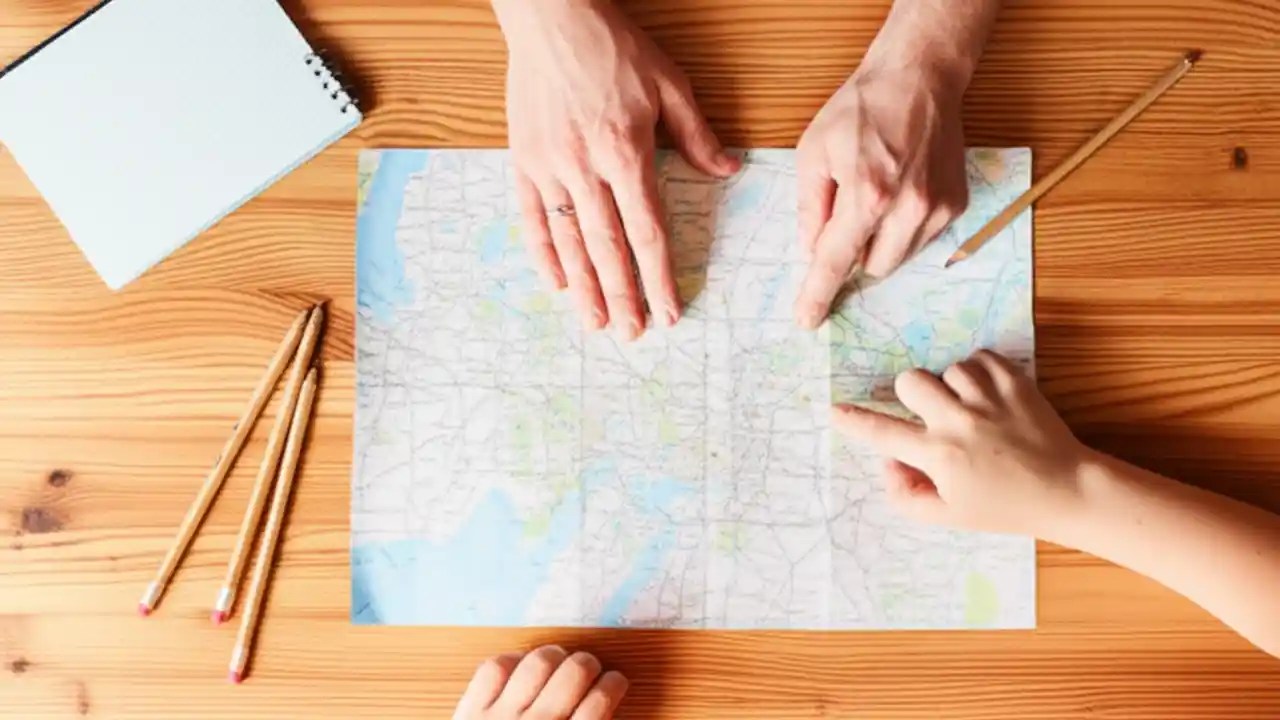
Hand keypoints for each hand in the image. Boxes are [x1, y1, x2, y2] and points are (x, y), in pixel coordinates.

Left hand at [453, 646, 628, 719]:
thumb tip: (602, 714)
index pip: (600, 702)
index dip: (614, 684)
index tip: (615, 681)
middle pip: (574, 673)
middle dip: (588, 664)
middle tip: (589, 668)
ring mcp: (501, 718)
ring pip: (537, 662)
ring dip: (554, 655)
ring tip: (558, 661)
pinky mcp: (470, 713)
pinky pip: (494, 668)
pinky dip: (511, 661)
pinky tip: (520, 668)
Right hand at [495, 0, 738, 339]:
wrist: (551, 15)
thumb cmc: (613, 46)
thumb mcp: (669, 83)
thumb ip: (697, 134)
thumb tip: (727, 170)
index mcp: (625, 152)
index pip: (647, 231)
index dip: (659, 276)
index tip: (670, 311)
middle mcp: (584, 168)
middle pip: (607, 247)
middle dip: (623, 296)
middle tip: (634, 334)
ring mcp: (548, 167)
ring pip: (568, 241)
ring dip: (584, 288)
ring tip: (596, 323)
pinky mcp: (522, 161)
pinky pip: (531, 218)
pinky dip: (542, 253)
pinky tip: (556, 283)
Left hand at [794, 61, 967, 328]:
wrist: (918, 78)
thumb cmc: (861, 109)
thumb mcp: (814, 152)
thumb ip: (809, 208)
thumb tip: (811, 251)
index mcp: (867, 194)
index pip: (836, 260)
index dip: (818, 293)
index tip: (807, 321)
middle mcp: (908, 207)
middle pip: (871, 267)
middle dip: (853, 252)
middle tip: (845, 212)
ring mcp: (937, 207)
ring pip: (898, 256)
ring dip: (879, 239)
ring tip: (877, 190)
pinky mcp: (955, 204)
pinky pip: (921, 238)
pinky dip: (903, 226)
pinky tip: (900, 187)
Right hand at [831, 351, 1090, 535]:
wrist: (1068, 489)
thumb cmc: (1005, 507)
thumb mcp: (950, 516)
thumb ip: (907, 495)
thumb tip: (886, 462)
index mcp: (941, 456)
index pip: (884, 434)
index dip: (855, 422)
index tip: (835, 410)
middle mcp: (960, 422)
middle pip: (911, 381)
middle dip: (912, 394)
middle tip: (931, 414)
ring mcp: (990, 398)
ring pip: (947, 368)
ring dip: (952, 385)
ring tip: (971, 408)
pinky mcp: (1016, 381)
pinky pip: (980, 357)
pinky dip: (979, 371)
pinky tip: (989, 395)